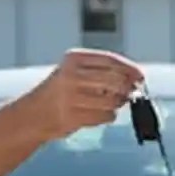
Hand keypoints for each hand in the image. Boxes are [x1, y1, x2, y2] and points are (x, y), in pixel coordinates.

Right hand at [25, 49, 144, 139]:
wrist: (34, 114)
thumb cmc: (62, 92)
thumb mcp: (77, 73)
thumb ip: (103, 73)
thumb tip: (135, 80)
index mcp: (73, 59)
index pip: (110, 59)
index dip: (129, 68)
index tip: (140, 76)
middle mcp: (71, 75)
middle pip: (114, 80)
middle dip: (126, 88)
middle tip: (129, 93)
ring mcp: (71, 97)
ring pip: (112, 101)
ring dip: (117, 104)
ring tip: (110, 104)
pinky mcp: (73, 117)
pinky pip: (105, 116)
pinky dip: (107, 116)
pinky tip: (97, 113)